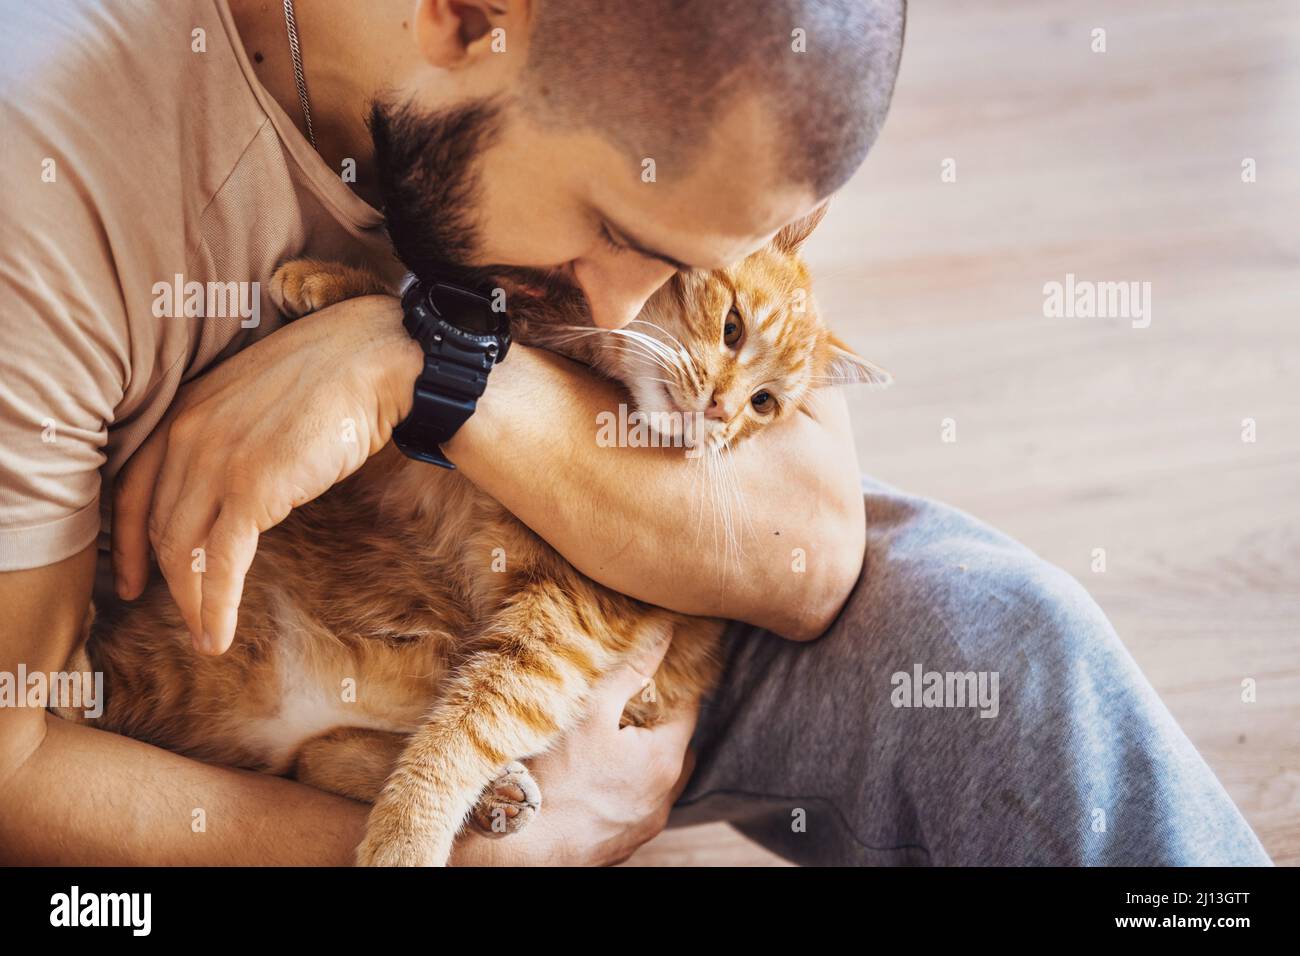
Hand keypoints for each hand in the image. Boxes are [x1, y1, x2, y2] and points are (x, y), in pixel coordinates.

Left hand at [112, 296, 421, 653]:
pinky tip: (218, 635)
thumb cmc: (329, 377)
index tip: (132, 575)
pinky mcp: (251, 491)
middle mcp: (187, 438)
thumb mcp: (257, 398)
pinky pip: (220, 564)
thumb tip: (234, 479)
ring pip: (184, 552)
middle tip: (179, 615)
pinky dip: (216, 607)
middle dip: (164, 580)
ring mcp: (216, 464)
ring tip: (204, 637)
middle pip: (159, 527)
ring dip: (192, 604)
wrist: (371, 360)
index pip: (131, 487)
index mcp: (184, 412)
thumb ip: (230, 433)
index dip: (127, 540)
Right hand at [451, 631, 697, 865]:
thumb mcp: (591, 710)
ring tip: (607, 743)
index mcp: (664, 761)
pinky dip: (624, 788)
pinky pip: (635, 806)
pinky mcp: (623, 844)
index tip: (652, 674)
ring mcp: (644, 825)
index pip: (688, 710)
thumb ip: (630, 671)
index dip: (671, 687)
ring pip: (656, 780)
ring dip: (641, 760)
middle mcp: (664, 798)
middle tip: (627, 707)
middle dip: (659, 724)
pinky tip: (593, 779)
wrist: (518, 848)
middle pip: (676, 747)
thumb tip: (664, 634)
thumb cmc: (553, 777)